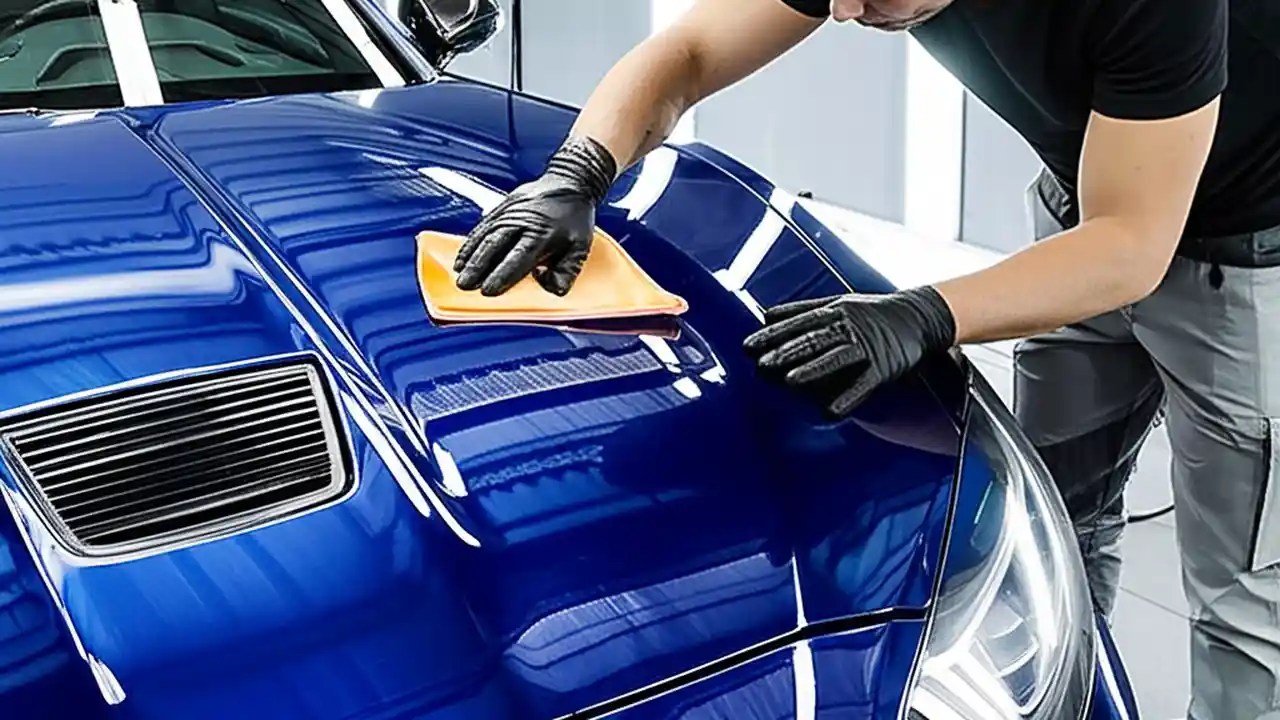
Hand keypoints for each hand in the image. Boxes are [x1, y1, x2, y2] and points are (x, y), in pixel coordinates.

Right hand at [453, 136, 617, 296]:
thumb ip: (566, 271)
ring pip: (484, 236)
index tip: (488, 291)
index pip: (518, 258)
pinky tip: (462, 257)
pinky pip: (482, 226)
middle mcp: (522, 221)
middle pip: (495, 246)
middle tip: (465, 286)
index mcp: (542, 234)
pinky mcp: (501, 207)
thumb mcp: (581, 247)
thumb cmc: (574, 218)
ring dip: (470, 256)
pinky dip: (470, 242)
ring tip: (459, 274)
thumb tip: (551, 288)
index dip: (502, 275)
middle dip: (478, 267)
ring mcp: (509, 212)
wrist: (570, 181)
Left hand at [742, 287, 955, 416]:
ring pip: (836, 359)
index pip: (798, 323)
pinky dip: (847, 399)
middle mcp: (847, 327)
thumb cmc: (871, 312)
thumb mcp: (836, 303)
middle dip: (786, 353)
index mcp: (833, 312)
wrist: (918, 315)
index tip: (747, 347)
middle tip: (760, 366)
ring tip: (789, 381)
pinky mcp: (883, 367)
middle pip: (813, 340)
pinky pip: (863, 385)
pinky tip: (829, 412)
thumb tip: (765, 315)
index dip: (772, 336)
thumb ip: (801, 311)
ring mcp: (866, 347)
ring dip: (813, 370)